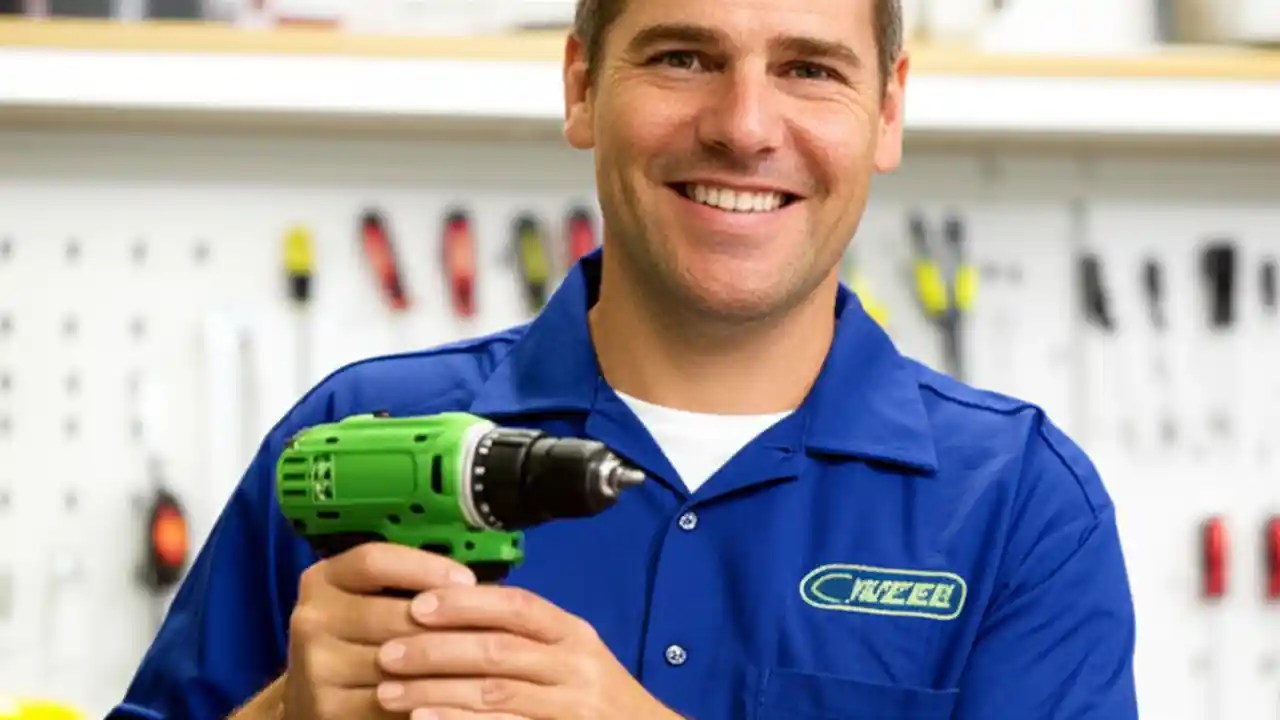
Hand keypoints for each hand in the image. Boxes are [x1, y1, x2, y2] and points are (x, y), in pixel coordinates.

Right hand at [283, 543, 479, 719]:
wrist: (316, 697)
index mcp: (322, 580)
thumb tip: (472, 582)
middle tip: (490, 624)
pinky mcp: (328, 709)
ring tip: (483, 658)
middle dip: (446, 621)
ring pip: (396, 661)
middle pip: (391, 613)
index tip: (468, 579)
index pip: (374, 561)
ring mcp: (316, 667)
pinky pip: (391, 701)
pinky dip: (428, 696)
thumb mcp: (369, 599)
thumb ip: (408, 585)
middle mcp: (311, 619)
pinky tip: (456, 692)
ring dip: (445, 662)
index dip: (424, 567)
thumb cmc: (363, 638)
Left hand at [373, 585, 680, 719]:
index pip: (518, 607)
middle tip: (387, 650)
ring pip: (493, 693)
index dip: (466, 603)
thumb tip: (455, 605)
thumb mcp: (569, 654)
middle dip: (436, 649)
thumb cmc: (592, 696)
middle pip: (498, 651)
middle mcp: (575, 666)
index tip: (418, 603)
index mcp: (573, 633)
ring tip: (389, 690)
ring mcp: (571, 707)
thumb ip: (525, 634)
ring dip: (434, 691)